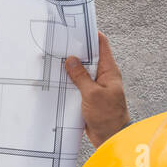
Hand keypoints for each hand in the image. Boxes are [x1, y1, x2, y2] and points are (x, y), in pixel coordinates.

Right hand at [64, 32, 128, 147]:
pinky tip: (58, 80)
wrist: (111, 138)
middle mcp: (103, 76)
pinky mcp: (88, 97)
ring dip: (70, 68)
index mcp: (109, 71)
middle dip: (76, 50)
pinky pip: (78, 85)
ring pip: (81, 71)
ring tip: (55, 60)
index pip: (102, 45)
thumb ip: (81, 76)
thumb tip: (71, 60)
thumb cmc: (108, 117)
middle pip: (89, 57)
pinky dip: (69, 81)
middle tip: (60, 44)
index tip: (77, 28)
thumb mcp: (92, 94)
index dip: (91, 35)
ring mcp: (96, 86)